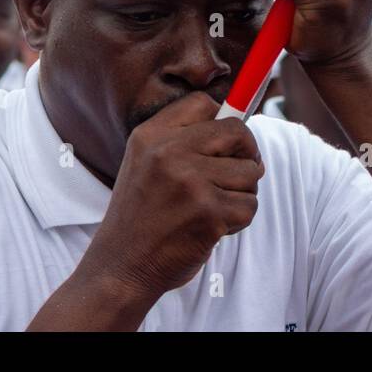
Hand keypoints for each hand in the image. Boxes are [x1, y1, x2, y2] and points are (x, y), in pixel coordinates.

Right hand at [78, 92, 264, 305]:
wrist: (120, 267)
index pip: (205, 103)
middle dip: (248, 153)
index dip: (225, 120)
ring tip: (214, 206)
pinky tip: (212, 227)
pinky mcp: (209, 213)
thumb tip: (238, 127)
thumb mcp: (145, 163)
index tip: (228, 143)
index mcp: (151, 135)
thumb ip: (182, 139)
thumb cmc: (142, 216)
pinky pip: (249, 205)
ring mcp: (190, 182)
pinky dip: (238, 220)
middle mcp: (169, 152)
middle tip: (238, 173)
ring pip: (250, 172)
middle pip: (237, 132)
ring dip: (241, 192)